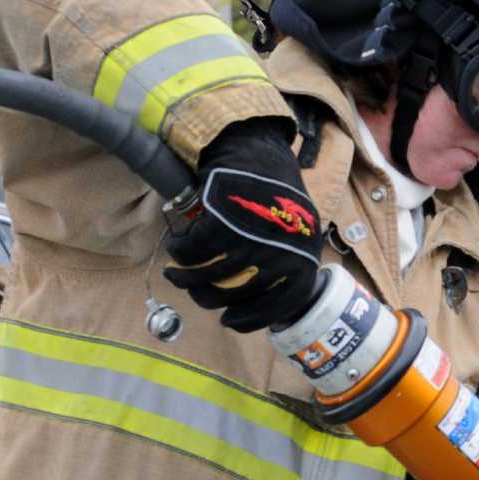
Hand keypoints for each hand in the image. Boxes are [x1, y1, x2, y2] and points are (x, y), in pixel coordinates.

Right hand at [163, 117, 321, 332]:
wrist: (260, 158)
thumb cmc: (278, 199)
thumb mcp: (299, 237)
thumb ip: (285, 267)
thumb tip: (260, 304)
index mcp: (302, 267)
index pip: (275, 310)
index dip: (248, 320)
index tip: (228, 321)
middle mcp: (277, 262)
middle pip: (231, 297)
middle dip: (206, 298)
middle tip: (195, 290)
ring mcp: (248, 246)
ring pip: (203, 278)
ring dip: (183, 279)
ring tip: (176, 274)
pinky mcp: (220, 229)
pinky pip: (189, 253)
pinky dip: (179, 252)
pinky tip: (178, 246)